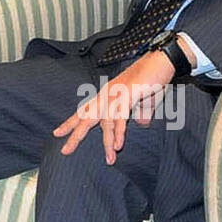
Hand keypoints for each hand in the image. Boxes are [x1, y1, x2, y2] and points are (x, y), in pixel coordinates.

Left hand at [52, 51, 173, 163]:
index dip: (71, 122)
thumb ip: (140, 113)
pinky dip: (119, 132)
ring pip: (105, 122)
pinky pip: (120, 117)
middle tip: (65, 150)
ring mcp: (116, 93)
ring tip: (110, 159)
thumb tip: (141, 124)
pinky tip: (117, 146)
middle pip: (86, 117)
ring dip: (107, 142)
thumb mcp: (145, 101)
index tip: (57, 133)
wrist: (163, 61)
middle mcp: (107, 94)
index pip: (85, 110)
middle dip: (76, 135)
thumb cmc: (154, 78)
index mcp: (107, 94)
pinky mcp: (128, 94)